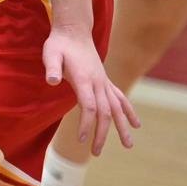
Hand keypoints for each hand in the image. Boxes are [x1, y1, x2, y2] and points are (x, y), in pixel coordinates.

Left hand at [43, 28, 138, 155]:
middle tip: (96, 153)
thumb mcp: (50, 53)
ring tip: (128, 146)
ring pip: (117, 108)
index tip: (82, 140)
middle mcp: (99, 82)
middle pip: (104, 112)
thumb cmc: (59, 44)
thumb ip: (51, 67)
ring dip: (122, 127)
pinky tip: (136, 125)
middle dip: (102, 133)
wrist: (74, 32)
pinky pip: (120, 99)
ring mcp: (104, 82)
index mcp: (85, 79)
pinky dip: (128, 111)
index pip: (89, 106)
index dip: (87, 123)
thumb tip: (52, 81)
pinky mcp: (105, 81)